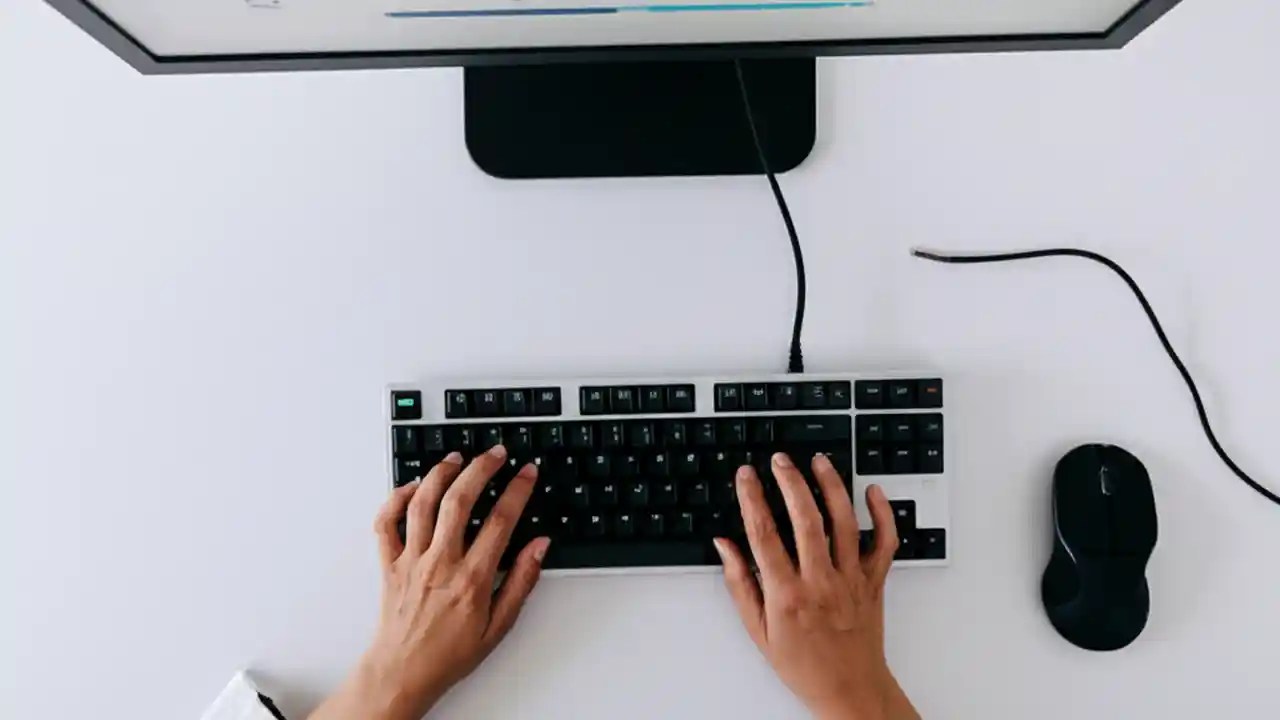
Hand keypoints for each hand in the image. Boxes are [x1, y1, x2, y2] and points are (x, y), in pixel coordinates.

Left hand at [310, 445, 549, 719]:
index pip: (500, 521)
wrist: (403, 672)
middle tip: (496, 453)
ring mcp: (411, 560)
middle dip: (481, 469)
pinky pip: (386, 523)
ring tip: (457, 458)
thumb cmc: (449, 654)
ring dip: (440, 474)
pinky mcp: (389, 563)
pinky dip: (396, 499)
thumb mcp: (499, 626)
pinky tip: (413, 487)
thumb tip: (539, 547)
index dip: (517, 490)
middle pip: (459, 501)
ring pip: (422, 504)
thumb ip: (521, 582)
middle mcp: (439, 563)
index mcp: (471, 579)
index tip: (527, 473)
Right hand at [713, 453, 918, 719]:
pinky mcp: (874, 581)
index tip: (746, 476)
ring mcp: (850, 579)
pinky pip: (884, 542)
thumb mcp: (758, 631)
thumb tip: (724, 546)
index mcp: (787, 595)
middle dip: (791, 482)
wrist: (849, 689)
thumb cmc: (803, 664)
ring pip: (844, 522)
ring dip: (831, 487)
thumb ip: (740, 584)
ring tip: (818, 462)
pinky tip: (872, 491)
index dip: (752, 499)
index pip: (765, 535)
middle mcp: (820, 583)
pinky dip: (882, 514)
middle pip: (806, 520)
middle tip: (780, 460)